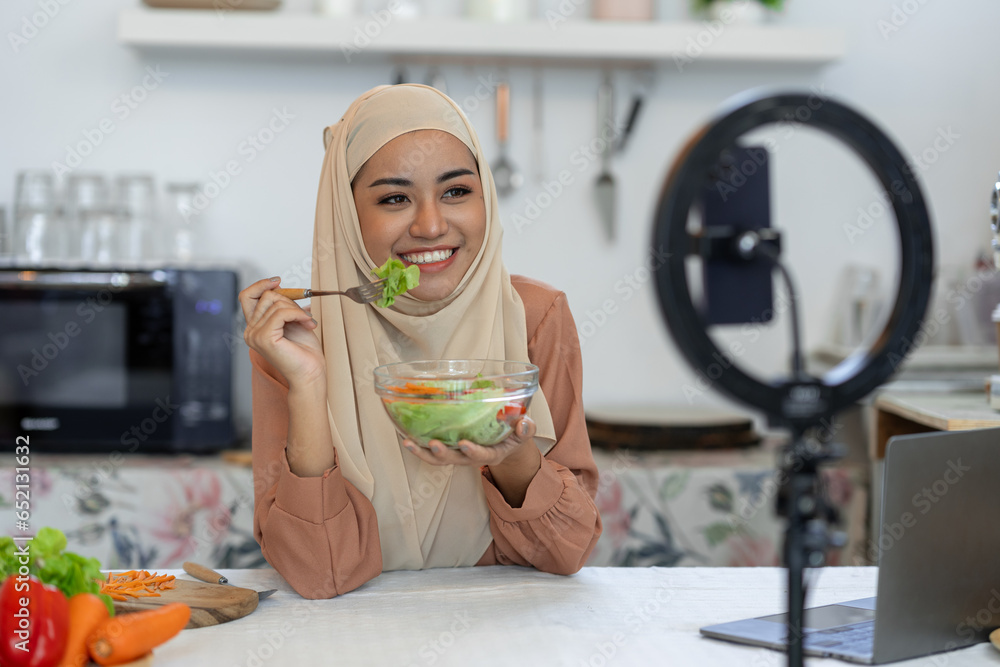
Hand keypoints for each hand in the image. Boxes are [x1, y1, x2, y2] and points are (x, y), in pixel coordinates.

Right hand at [239, 277, 325, 388]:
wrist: (311, 373)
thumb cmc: (304, 351)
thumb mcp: (292, 320)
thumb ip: (281, 306)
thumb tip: (278, 286)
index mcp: (254, 327)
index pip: (247, 296)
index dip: (261, 285)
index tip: (278, 281)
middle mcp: (250, 331)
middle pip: (266, 297)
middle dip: (290, 301)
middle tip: (304, 315)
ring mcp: (254, 335)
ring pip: (275, 303)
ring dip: (298, 310)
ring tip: (308, 322)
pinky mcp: (264, 338)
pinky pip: (282, 312)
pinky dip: (298, 314)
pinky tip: (308, 323)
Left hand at [402, 417, 536, 468]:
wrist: (505, 444)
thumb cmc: (513, 436)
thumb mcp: (524, 433)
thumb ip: (526, 429)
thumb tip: (525, 423)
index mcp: (490, 454)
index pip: (481, 456)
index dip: (473, 452)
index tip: (466, 444)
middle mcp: (471, 457)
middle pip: (454, 460)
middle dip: (442, 454)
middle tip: (434, 444)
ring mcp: (458, 454)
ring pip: (438, 459)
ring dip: (423, 452)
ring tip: (408, 443)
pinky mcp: (449, 448)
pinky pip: (431, 451)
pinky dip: (419, 446)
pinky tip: (406, 436)